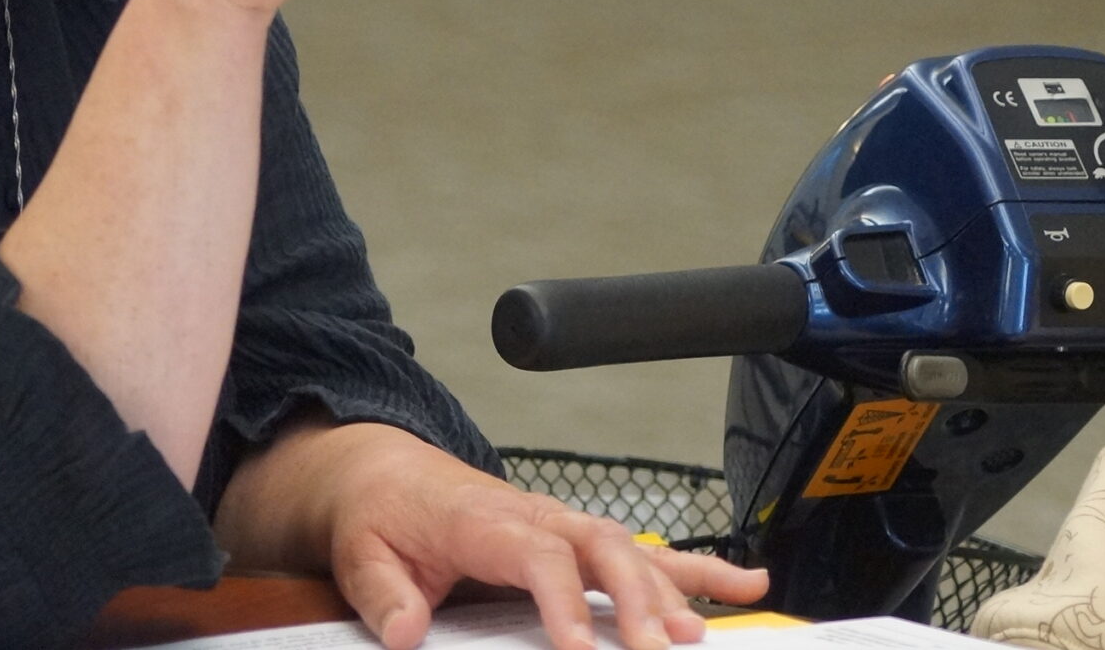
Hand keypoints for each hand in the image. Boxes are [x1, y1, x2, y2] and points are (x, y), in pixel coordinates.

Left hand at [224, 421, 771, 649]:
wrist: (386, 473)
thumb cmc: (381, 514)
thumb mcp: (361, 554)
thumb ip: (383, 594)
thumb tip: (405, 633)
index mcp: (487, 521)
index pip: (537, 555)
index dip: (564, 601)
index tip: (583, 649)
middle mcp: (538, 516)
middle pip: (603, 550)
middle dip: (636, 600)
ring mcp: (565, 525)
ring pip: (632, 552)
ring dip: (671, 592)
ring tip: (701, 634)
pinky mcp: (579, 539)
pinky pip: (645, 552)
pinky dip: (697, 570)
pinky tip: (744, 587)